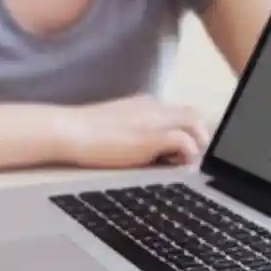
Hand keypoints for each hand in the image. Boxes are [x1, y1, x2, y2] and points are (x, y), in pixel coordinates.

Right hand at [56, 95, 210, 168]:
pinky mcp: (151, 137)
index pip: (181, 111)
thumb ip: (136, 131)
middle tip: (193, 158)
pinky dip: (189, 153)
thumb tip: (148, 148)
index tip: (190, 148)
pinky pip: (185, 141)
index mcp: (147, 105)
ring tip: (187, 162)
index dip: (191, 129)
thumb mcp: (118, 125)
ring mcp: (154, 120)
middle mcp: (155, 108)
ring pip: (195, 123)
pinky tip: (177, 165)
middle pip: (195, 114)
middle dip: (201, 135)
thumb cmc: (85, 133)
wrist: (69, 130)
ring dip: (198, 143)